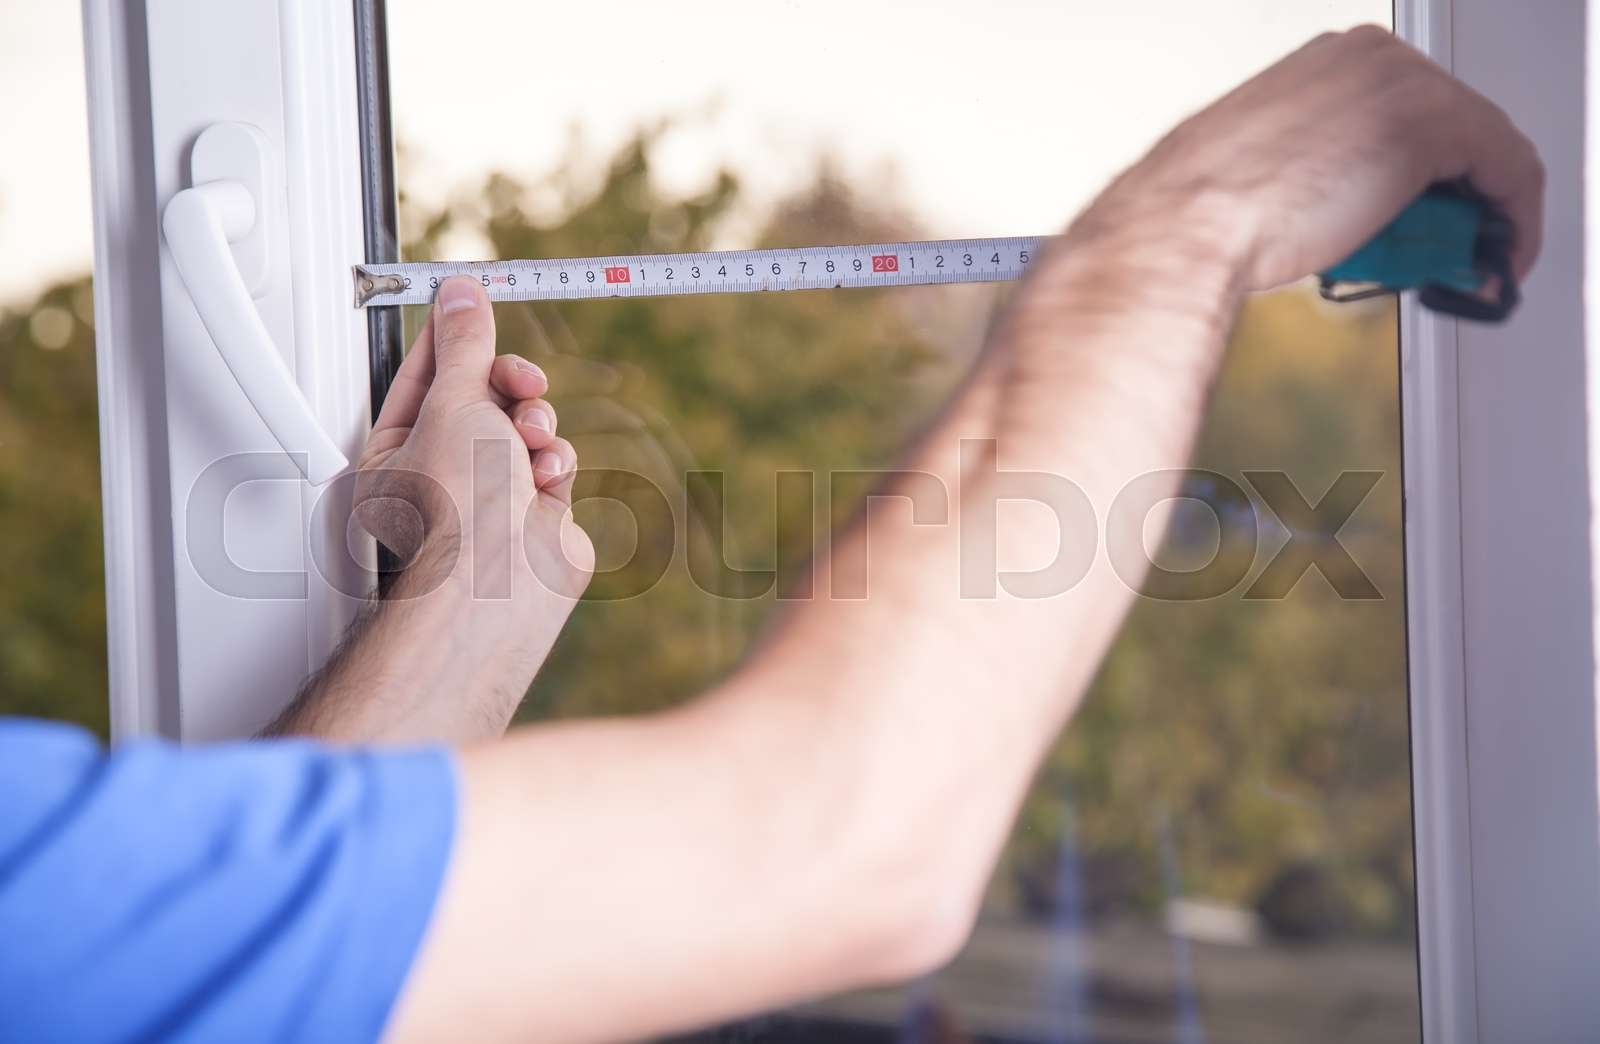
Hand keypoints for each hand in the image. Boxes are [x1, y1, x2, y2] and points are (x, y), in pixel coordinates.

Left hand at [355, 276, 593, 598]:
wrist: (504, 580)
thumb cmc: (459, 510)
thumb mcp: (456, 401)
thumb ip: (465, 344)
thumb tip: (461, 295)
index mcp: (394, 454)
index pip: (422, 377)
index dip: (450, 337)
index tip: (470, 301)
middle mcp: (439, 477)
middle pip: (481, 398)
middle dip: (509, 384)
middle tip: (522, 379)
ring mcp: (488, 498)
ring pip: (523, 426)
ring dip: (535, 422)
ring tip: (532, 438)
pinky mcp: (534, 515)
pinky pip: (551, 462)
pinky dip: (554, 461)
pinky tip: (546, 475)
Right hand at [1074, 25, 1543, 293]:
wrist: (1179, 233)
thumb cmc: (1196, 218)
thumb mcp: (1261, 177)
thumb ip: (1313, 172)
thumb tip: (1345, 210)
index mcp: (1322, 63)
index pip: (1408, 112)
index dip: (1429, 177)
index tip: (1427, 219)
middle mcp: (1367, 55)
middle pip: (1453, 126)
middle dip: (1458, 196)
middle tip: (1446, 250)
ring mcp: (1400, 83)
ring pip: (1483, 148)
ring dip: (1481, 213)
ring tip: (1455, 266)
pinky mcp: (1429, 126)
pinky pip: (1508, 172)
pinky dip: (1514, 220)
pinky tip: (1497, 261)